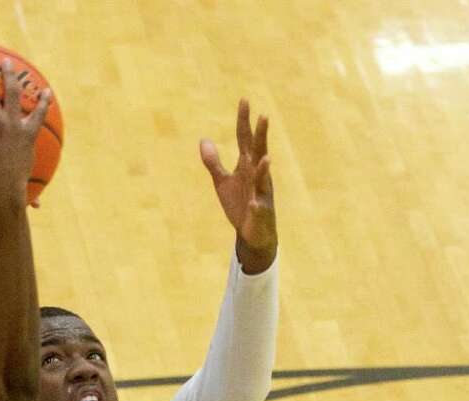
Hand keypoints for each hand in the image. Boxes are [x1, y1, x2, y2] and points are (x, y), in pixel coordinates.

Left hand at [200, 99, 276, 268]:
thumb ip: (213, 162)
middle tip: (263, 116)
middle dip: (261, 136)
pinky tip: (253, 204)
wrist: (251, 233)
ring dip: (264, 169)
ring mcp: (261, 193)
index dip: (243, 121)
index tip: (244, 100)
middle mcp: (257, 175)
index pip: (245, 139)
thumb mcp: (222, 182)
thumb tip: (203, 140)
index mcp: (247, 165)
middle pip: (258, 152)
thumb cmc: (240, 204)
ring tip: (265, 157)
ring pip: (263, 179)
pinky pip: (258, 209)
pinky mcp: (260, 213)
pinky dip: (256, 207)